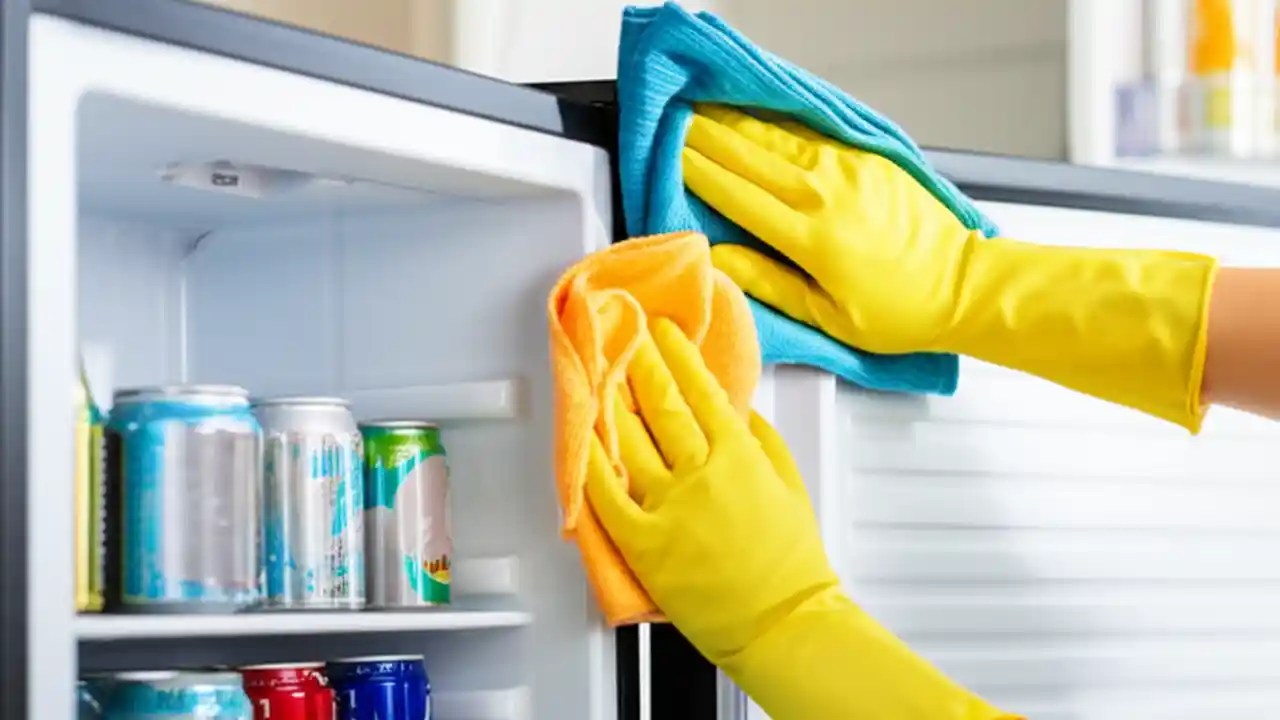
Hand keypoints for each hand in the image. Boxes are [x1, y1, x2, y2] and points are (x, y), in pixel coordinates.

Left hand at [585, 317, 839, 664]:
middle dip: (639, 362)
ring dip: (611, 400)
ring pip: (630, 438)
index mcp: (740, 454)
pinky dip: (590, 463)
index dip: (678, 355)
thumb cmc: (792, 564)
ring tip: (598, 374)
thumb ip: (764, 441)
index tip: (664, 332)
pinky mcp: (643, 542)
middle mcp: (702, 471)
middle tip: (624, 336)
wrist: (781, 622)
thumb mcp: (791, 486)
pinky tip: (580, 438)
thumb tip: (739, 409)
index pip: (701, 389)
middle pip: (661, 403)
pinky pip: (607, 495)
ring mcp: (669, 505)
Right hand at [682, 103, 979, 354]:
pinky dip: (776, 122)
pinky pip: (810, 132)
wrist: (964, 284)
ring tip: (702, 112)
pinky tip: (755, 115)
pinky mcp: (868, 158)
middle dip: (706, 138)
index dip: (698, 173)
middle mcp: (827, 194)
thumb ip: (768, 284)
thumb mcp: (828, 317)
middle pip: (749, 156)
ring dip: (735, 122)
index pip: (737, 195)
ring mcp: (849, 169)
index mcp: (812, 238)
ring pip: (776, 136)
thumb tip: (717, 260)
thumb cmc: (900, 310)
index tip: (669, 158)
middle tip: (673, 124)